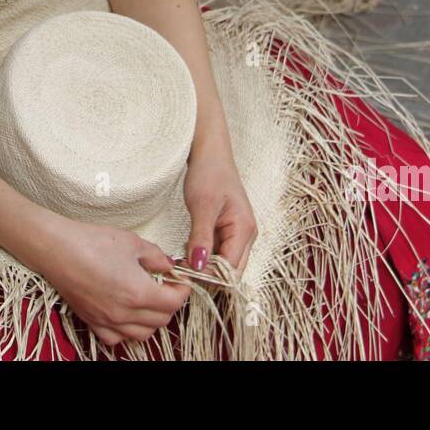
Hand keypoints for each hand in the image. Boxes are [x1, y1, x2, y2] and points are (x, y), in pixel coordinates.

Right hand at [37, 218, 191, 347]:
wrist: (56, 248)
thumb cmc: (92, 241)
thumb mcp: (132, 242)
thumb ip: (156, 257)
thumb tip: (169, 266)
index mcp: (139, 293)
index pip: (174, 303)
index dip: (182, 290)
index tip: (181, 279)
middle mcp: (124, 313)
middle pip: (161, 320)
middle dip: (170, 304)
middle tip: (166, 286)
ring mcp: (107, 321)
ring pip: (142, 334)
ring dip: (151, 320)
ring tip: (148, 300)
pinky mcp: (92, 322)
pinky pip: (117, 339)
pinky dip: (127, 331)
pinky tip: (125, 313)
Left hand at [182, 135, 256, 274]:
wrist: (210, 153)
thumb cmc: (209, 173)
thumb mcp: (202, 206)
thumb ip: (201, 238)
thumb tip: (198, 267)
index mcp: (245, 229)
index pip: (231, 268)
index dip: (210, 275)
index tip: (185, 274)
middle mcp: (247, 235)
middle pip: (231, 270)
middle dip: (208, 274)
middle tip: (182, 269)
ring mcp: (239, 233)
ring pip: (224, 263)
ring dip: (205, 265)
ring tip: (183, 258)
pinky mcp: (229, 231)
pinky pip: (219, 252)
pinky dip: (204, 255)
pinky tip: (188, 250)